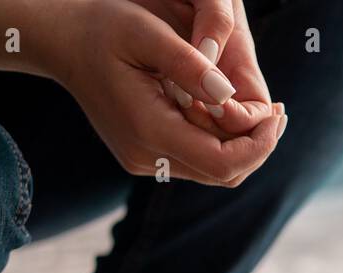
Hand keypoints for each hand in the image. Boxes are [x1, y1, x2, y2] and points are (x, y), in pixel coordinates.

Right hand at [50, 0, 282, 184]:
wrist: (61, 43)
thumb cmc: (102, 28)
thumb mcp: (145, 32)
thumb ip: (189, 65)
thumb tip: (230, 98)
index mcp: (149, 130)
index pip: (223, 163)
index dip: (259, 146)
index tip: (277, 115)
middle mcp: (147, 157)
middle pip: (224, 174)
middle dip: (259, 147)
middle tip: (280, 113)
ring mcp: (145, 162)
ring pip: (214, 172)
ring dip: (244, 147)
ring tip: (266, 115)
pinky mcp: (147, 157)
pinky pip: (198, 161)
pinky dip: (223, 144)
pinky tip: (234, 115)